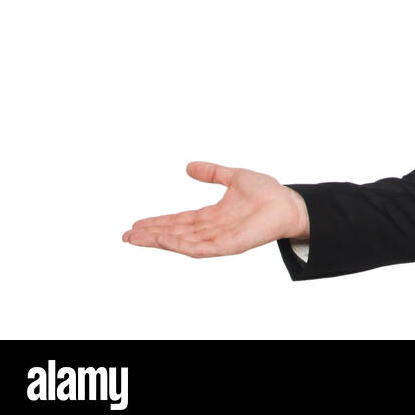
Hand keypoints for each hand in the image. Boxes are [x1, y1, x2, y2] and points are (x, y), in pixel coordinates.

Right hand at [122, 161, 309, 257]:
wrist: (289, 203)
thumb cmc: (268, 193)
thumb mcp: (235, 177)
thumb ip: (213, 173)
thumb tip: (189, 166)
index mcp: (212, 216)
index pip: (178, 221)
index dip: (158, 222)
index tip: (136, 223)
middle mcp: (212, 230)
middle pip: (174, 234)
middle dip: (150, 235)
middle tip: (126, 235)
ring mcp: (218, 240)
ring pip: (181, 243)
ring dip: (158, 241)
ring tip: (136, 238)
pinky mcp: (228, 246)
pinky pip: (199, 248)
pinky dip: (180, 245)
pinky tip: (164, 240)